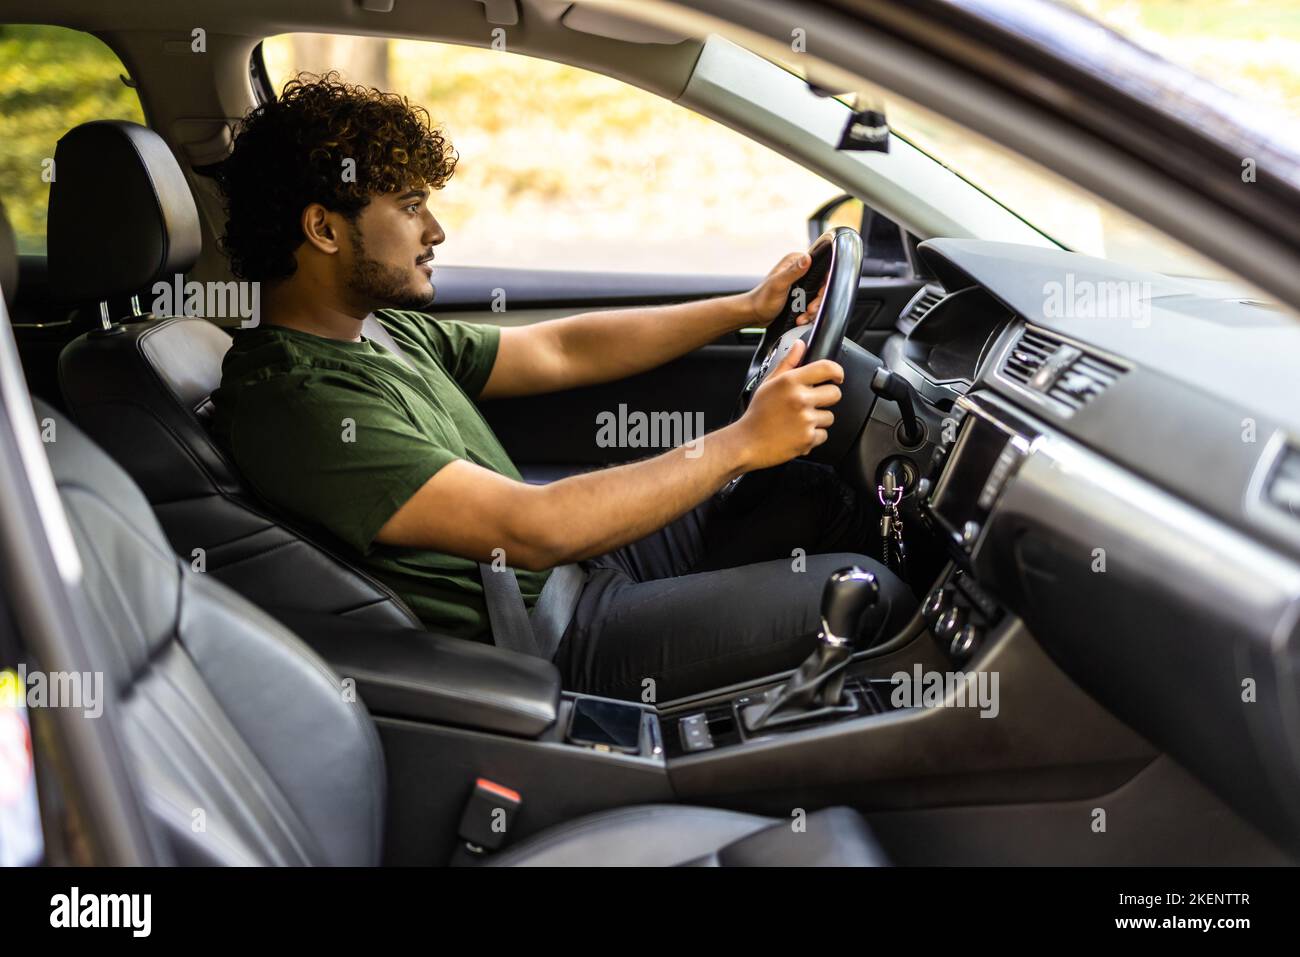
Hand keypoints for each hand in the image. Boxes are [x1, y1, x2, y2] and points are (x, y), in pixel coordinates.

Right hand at [734, 339, 843, 469]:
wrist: (746, 442)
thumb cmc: (757, 414)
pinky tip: (797, 433)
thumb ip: (788, 363)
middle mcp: (800, 399)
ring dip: (818, 420)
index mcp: (790, 382)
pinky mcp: (808, 439)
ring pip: (829, 417)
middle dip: (826, 398)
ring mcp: (805, 420)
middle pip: (835, 394)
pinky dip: (813, 436)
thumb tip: (800, 345)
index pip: (827, 368)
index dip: (837, 372)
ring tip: (798, 421)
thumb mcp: (769, 383)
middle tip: (811, 403)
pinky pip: (823, 435)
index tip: (837, 377)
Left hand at [744, 251, 827, 327]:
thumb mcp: (778, 284)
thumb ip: (793, 272)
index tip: (820, 294)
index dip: (825, 282)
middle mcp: (799, 270)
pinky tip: (800, 319)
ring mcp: (800, 284)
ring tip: (803, 318)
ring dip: (813, 310)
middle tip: (810, 310)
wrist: (754, 314)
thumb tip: (807, 258)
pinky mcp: (799, 296)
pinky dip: (808, 314)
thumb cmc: (762, 299)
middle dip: (818, 300)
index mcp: (795, 262)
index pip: (821, 267)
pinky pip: (811, 304)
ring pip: (817, 296)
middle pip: (821, 284)